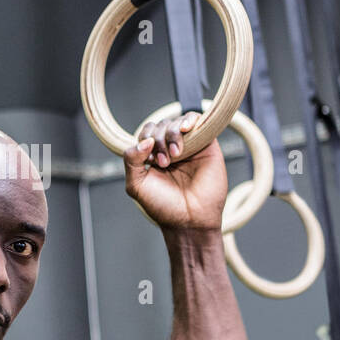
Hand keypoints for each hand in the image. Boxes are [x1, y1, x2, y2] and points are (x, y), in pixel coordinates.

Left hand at [124, 110, 228, 231]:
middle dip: (158, 140)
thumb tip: (145, 141)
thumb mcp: (136, 184)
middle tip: (163, 163)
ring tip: (175, 155)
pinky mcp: (208, 145)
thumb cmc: (164, 206)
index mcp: (154, 155)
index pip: (147, 132)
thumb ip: (131, 160)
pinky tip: (185, 129)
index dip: (145, 139)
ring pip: (177, 122)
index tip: (149, 161)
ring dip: (171, 134)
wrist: (190, 220)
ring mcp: (190, 146)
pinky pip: (199, 121)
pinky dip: (189, 119)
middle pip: (161, 125)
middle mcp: (172, 149)